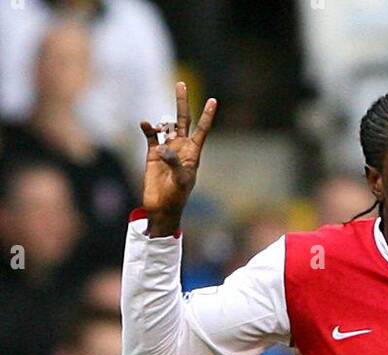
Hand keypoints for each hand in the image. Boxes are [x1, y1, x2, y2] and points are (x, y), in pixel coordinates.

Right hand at [140, 81, 215, 236]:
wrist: (161, 208)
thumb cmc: (176, 197)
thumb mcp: (180, 181)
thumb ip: (174, 162)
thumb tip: (162, 148)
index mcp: (193, 153)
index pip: (202, 130)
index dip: (207, 116)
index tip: (213, 100)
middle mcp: (181, 147)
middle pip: (183, 120)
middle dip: (182, 102)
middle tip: (181, 83)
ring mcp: (166, 149)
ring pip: (166, 126)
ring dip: (162, 122)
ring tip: (158, 128)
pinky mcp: (152, 154)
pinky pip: (151, 136)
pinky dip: (148, 128)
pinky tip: (145, 125)